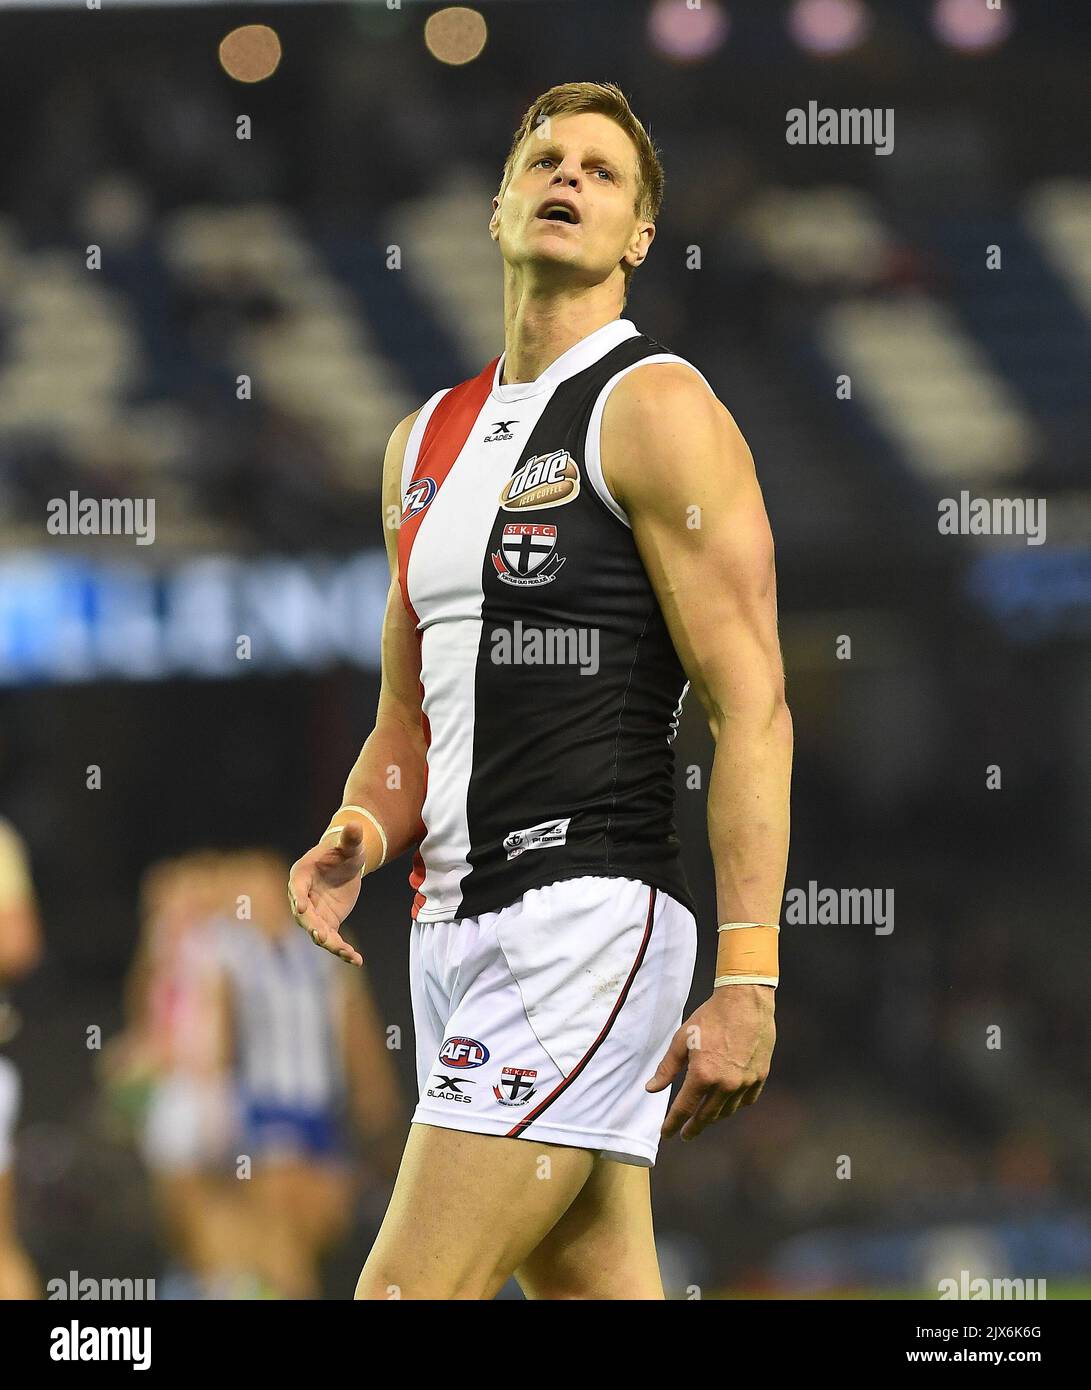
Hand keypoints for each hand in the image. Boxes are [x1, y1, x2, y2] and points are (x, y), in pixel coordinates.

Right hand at [287, 823, 365, 965]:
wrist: (347, 863)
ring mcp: (315, 912)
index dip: (299, 897)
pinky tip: (356, 960)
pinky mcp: (327, 923)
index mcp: (302, 875)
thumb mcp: (350, 844)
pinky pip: (332, 939)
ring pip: (318, 932)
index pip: (297, 888)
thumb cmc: (343, 850)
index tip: (302, 907)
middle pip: (305, 916)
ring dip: (329, 943)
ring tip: (345, 952)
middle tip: (321, 936)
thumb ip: (350, 838)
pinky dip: (342, 950)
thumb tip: (355, 825)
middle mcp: (303, 897)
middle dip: (312, 926)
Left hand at [646, 984, 774, 1140]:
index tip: (667, 1134)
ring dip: (714, 1117)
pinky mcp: (760, 1076)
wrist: (745, 1001)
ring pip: (727, 1111)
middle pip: (707, 1116)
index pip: (684, 1109)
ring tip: (704, 1118)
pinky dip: (735, 1105)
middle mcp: (725, 1084)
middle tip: (686, 1134)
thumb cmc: (710, 1017)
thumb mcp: (682, 1040)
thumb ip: (667, 1068)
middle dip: (694, 1127)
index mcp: (703, 1075)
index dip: (673, 1124)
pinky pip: (746, 1100)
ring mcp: (745, 1082)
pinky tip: (728, 1104)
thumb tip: (651, 1089)